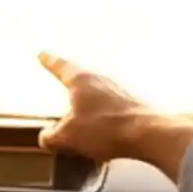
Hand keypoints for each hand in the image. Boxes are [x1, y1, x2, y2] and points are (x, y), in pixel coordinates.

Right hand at [37, 52, 154, 162]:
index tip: (42, 54)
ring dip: (88, 98)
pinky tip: (102, 127)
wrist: (149, 133)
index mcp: (81, 80)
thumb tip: (46, 137)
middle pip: (80, 75)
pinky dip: (103, 113)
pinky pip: (112, 105)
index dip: (49, 61)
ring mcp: (120, 88)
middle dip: (70, 78)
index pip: (60, 66)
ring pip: (97, 90)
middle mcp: (101, 78)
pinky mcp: (134, 102)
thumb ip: (51, 137)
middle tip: (61, 75)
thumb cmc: (106, 129)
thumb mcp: (68, 137)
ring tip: (80, 110)